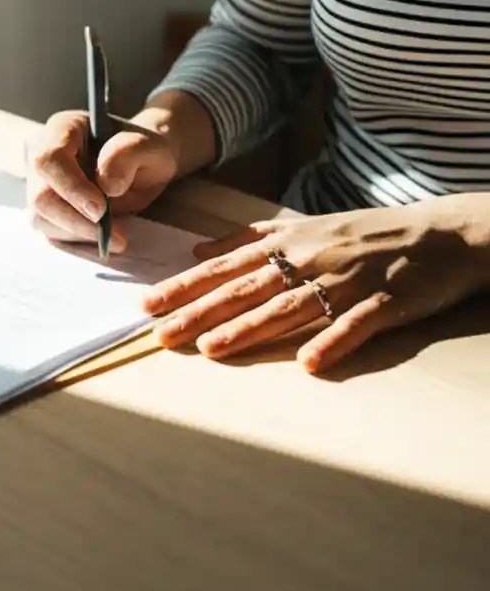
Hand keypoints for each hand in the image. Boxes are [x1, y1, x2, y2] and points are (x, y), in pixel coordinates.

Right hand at [27, 110, 178, 252]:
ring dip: (80, 233)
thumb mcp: (150, 146)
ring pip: (42, 218)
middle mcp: (41, 154)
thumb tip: (107, 184)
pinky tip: (104, 236)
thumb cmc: (143, 151)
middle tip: (115, 235)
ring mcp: (38, 184)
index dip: (71, 187)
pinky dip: (79, 240)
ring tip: (116, 235)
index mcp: (63, 128)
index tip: (101, 210)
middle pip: (41, 195)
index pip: (50, 158)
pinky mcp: (44, 209)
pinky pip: (51, 232)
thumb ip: (129, 153)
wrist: (141, 166)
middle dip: (77, 221)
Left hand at [143, 199, 489, 373]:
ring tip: (212, 349)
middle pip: (247, 289)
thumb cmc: (365, 235)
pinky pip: (356, 324)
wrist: (443, 234)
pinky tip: (309, 362)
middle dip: (201, 312)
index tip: (148, 305)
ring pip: (291, 307)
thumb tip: (196, 251)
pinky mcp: (386, 301)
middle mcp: (310, 259)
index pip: (225, 267)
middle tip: (162, 334)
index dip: (185, 286)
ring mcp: (347, 280)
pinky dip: (333, 341)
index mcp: (288, 242)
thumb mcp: (303, 228)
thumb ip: (248, 241)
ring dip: (249, 329)